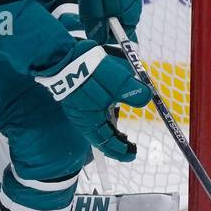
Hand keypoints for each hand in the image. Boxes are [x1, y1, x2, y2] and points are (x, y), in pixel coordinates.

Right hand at [38, 44, 150, 160]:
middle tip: (131, 146)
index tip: (133, 153)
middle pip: (102, 137)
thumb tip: (146, 98)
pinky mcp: (78, 99)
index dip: (120, 151)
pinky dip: (105, 119)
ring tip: (122, 134)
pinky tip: (111, 111)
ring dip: (111, 131)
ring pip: (97, 126)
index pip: (107, 144)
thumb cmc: (91, 74)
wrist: (64, 57)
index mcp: (91, 123)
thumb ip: (134, 92)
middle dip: (117, 143)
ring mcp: (79, 110)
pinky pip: (93, 115)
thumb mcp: (118, 83)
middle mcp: (83, 120)